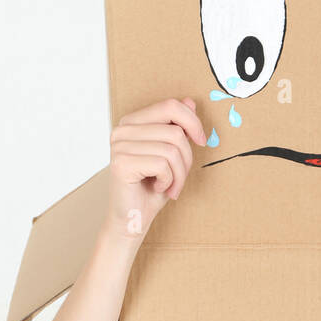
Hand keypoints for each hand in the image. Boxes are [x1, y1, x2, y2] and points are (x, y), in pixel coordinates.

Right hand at [106, 97, 206, 238]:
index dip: (192, 122)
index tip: (201, 141)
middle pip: (175, 131)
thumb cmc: (151, 188)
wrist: (132, 220)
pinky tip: (158, 188)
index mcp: (132, 122)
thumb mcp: (171, 154)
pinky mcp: (121, 163)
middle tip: (180, 177)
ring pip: (171, 149)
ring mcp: (119, 145)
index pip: (170, 106)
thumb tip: (190, 101)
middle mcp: (122, 130)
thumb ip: (177, 127)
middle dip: (187, 158)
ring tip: (170, 185)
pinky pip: (162, 164)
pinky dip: (169, 181)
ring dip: (179, 174)